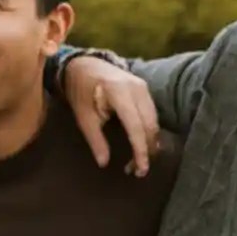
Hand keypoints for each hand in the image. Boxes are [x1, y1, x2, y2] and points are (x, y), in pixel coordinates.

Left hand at [64, 55, 159, 176]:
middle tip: (136, 171)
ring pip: (154, 121)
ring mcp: (144, 87)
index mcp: (118, 92)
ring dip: (149, 143)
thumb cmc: (81, 90)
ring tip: (137, 162)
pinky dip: (149, 132)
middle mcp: (137, 88)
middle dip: (147, 150)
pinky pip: (153, 114)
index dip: (140, 150)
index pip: (136, 126)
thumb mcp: (83, 116)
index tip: (140, 169)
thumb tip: (103, 163)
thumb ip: (95, 139)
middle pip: (150, 125)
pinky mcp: (145, 90)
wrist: (85, 64)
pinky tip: (142, 146)